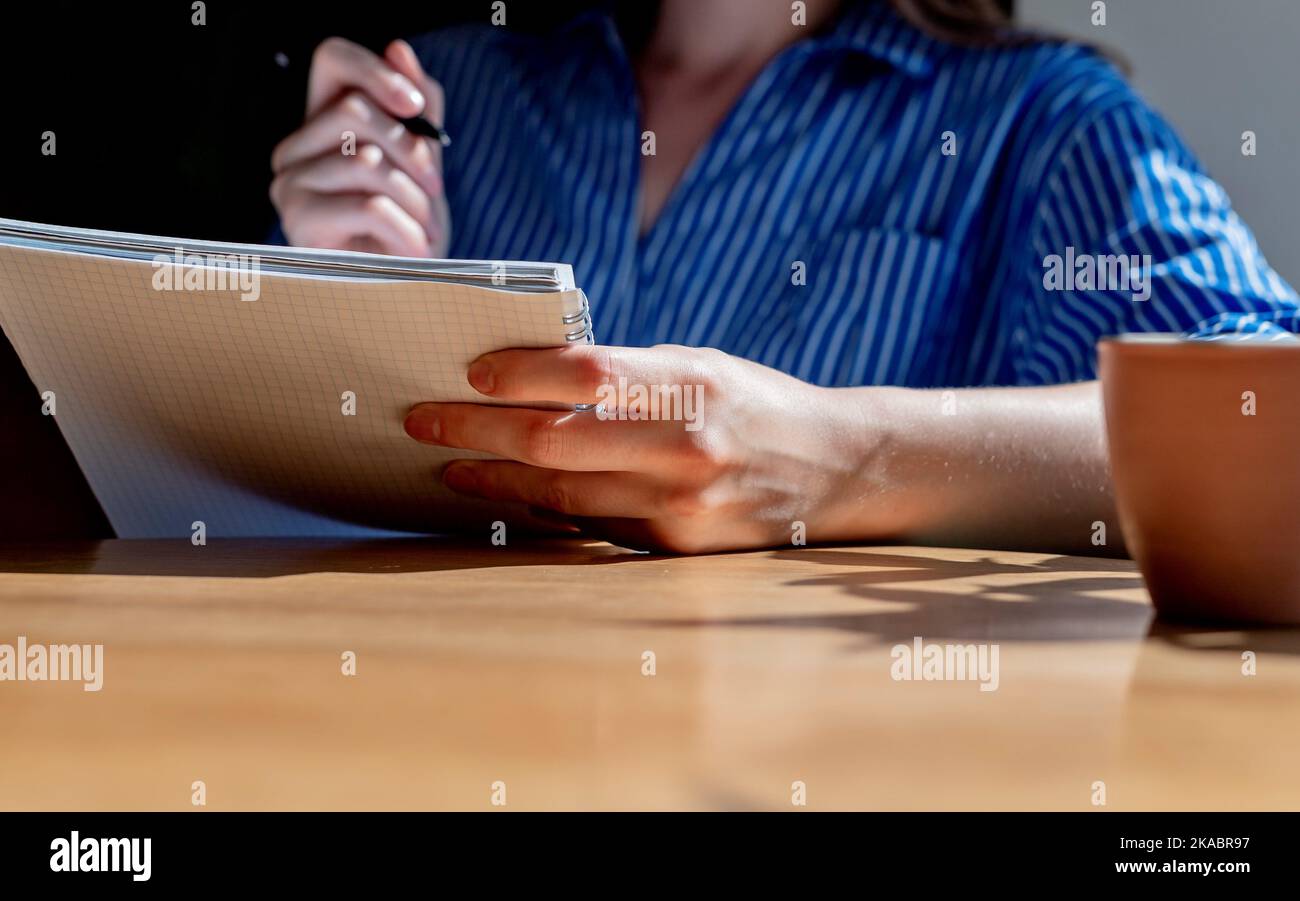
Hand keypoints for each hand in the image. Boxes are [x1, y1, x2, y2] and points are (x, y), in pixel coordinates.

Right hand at [270, 37, 450, 256]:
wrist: (399, 297)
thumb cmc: (408, 230)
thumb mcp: (423, 164)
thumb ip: (416, 108)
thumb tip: (398, 46)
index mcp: (322, 125)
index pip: (332, 58)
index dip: (376, 71)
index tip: (415, 109)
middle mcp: (295, 148)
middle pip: (355, 111)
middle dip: (412, 153)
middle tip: (434, 192)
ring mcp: (289, 183)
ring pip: (367, 159)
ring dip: (414, 199)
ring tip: (423, 231)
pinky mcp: (298, 219)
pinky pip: (369, 205)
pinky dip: (407, 229)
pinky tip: (413, 250)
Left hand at [402, 345, 872, 552]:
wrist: (837, 471)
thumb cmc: (755, 405)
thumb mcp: (700, 367)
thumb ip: (626, 375)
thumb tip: (531, 378)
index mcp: (691, 385)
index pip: (586, 371)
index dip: (517, 371)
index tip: (468, 372)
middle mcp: (685, 448)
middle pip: (554, 440)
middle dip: (477, 429)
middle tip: (423, 420)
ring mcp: (681, 506)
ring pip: (560, 494)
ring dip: (495, 478)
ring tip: (452, 462)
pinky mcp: (677, 548)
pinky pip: (591, 526)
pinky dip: (544, 508)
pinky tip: (509, 495)